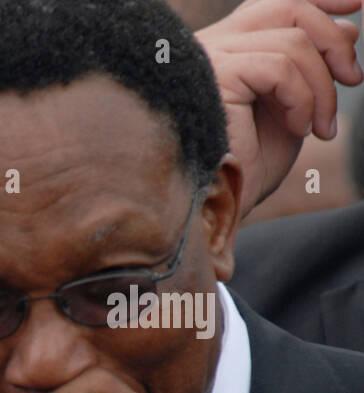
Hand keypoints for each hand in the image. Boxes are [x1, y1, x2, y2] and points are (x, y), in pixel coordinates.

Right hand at [199, 0, 362, 217]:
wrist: (216, 206)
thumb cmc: (247, 167)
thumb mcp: (289, 108)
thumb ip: (309, 67)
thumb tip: (349, 24)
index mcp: (221, 51)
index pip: (273, 6)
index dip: (318, 0)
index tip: (356, 6)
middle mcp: (208, 47)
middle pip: (287, 8)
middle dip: (332, 40)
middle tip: (353, 80)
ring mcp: (209, 58)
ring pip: (293, 41)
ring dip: (322, 87)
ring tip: (321, 128)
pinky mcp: (216, 76)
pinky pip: (281, 67)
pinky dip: (302, 99)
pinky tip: (298, 129)